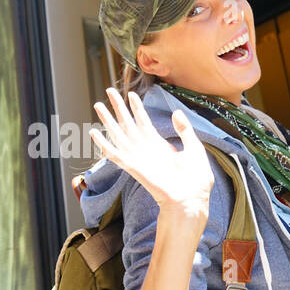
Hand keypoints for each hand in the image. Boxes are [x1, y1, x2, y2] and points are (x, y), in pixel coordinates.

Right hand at [90, 87, 213, 219]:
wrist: (191, 199)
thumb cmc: (195, 179)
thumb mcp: (194, 148)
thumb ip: (184, 130)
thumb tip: (176, 112)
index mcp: (159, 145)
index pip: (144, 121)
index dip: (136, 107)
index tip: (131, 94)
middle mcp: (145, 149)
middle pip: (127, 123)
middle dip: (118, 107)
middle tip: (109, 90)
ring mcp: (138, 158)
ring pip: (118, 134)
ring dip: (107, 120)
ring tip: (98, 105)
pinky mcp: (133, 167)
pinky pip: (114, 154)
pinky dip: (103, 144)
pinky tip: (94, 133)